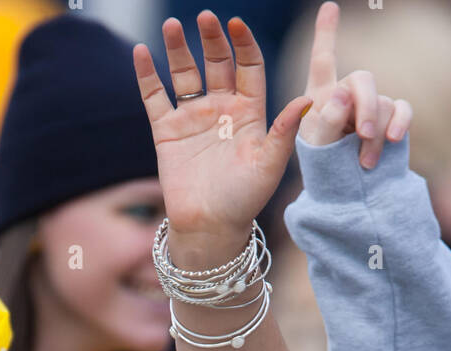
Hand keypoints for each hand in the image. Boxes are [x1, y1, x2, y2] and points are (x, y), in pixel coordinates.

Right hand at [133, 11, 310, 244]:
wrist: (209, 229)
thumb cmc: (244, 201)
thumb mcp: (270, 166)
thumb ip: (285, 132)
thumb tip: (308, 99)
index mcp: (249, 112)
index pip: (249, 67)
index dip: (244, 44)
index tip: (237, 24)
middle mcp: (221, 109)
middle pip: (216, 62)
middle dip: (212, 39)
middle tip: (206, 17)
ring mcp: (193, 117)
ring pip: (184, 73)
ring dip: (178, 48)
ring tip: (172, 25)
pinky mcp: (167, 130)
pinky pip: (155, 96)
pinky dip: (146, 74)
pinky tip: (141, 51)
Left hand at [300, 1, 412, 168]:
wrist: (344, 197)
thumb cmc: (323, 171)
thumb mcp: (316, 146)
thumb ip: (325, 120)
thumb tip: (343, 93)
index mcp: (322, 96)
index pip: (324, 60)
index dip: (327, 33)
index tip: (330, 6)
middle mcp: (348, 95)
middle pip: (362, 79)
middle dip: (365, 106)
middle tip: (363, 134)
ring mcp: (372, 107)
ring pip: (382, 102)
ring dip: (376, 132)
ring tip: (364, 162)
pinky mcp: (391, 121)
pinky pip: (403, 108)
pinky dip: (401, 122)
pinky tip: (395, 138)